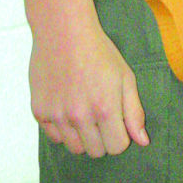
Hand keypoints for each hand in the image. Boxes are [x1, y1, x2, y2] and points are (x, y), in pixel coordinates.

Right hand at [30, 8, 147, 157]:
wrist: (63, 30)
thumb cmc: (97, 51)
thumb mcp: (125, 77)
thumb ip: (134, 112)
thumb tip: (142, 141)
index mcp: (105, 109)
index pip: (117, 147)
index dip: (120, 136)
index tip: (117, 121)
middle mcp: (79, 116)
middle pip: (96, 151)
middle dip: (102, 138)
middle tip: (99, 116)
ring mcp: (57, 115)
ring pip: (74, 148)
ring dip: (82, 136)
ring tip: (83, 113)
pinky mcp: (39, 111)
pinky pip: (54, 137)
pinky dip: (62, 129)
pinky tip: (66, 108)